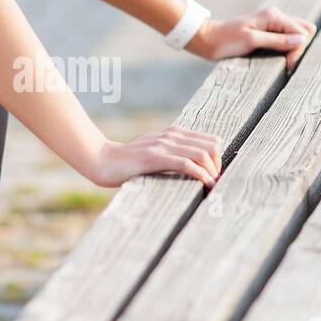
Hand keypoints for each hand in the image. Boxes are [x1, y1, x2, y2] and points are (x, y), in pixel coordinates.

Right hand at [89, 127, 222, 189]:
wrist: (102, 160)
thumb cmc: (128, 161)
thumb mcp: (153, 151)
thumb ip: (171, 153)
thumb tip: (192, 166)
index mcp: (173, 133)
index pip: (211, 140)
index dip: (218, 160)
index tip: (215, 176)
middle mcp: (171, 136)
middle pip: (212, 146)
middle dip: (219, 167)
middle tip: (215, 183)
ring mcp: (163, 145)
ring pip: (202, 154)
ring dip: (212, 173)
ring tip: (211, 187)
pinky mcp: (155, 158)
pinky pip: (187, 164)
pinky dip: (201, 176)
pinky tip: (205, 186)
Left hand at [187, 3, 316, 72]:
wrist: (206, 39)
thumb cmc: (226, 40)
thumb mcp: (251, 41)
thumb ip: (276, 40)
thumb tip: (302, 40)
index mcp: (273, 16)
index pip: (301, 33)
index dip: (298, 50)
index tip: (288, 66)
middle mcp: (275, 17)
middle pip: (303, 31)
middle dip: (300, 48)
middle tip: (289, 66)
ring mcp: (272, 24)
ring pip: (296, 34)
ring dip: (295, 49)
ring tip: (288, 64)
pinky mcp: (267, 32)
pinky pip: (286, 38)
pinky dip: (288, 48)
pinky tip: (283, 59)